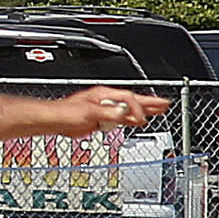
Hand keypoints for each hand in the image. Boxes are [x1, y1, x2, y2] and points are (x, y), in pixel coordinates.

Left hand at [57, 85, 171, 134]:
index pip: (127, 98)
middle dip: (149, 103)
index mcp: (104, 95)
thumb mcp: (87, 112)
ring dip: (143, 111)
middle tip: (165, 104)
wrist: (53, 120)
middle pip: (133, 100)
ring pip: (129, 109)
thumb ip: (106, 113)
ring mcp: (104, 110)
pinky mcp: (101, 119)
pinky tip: (138, 122)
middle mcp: (106, 100)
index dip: (136, 108)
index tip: (141, 118)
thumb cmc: (64, 112)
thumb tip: (122, 114)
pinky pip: (121, 119)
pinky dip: (131, 120)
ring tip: (158, 111)